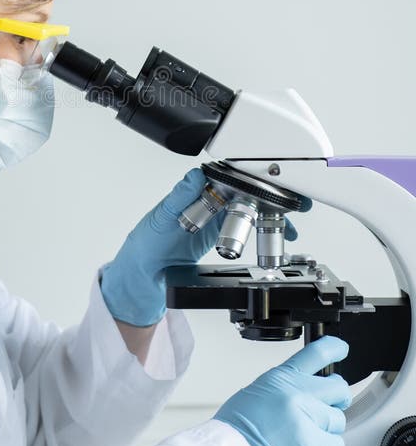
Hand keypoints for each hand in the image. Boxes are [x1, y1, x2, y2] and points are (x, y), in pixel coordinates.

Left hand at [100, 167, 297, 325]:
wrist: (147, 269)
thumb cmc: (148, 238)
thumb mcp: (163, 215)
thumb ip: (180, 196)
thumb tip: (195, 176)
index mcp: (201, 187)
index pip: (234, 177)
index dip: (258, 177)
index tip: (278, 180)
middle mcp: (213, 198)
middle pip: (251, 192)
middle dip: (277, 196)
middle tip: (298, 204)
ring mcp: (220, 216)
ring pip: (256, 210)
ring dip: (276, 215)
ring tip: (293, 225)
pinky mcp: (224, 235)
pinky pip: (251, 228)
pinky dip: (268, 231)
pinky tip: (282, 236)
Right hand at [215, 335, 351, 445]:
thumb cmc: (236, 429)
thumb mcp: (256, 393)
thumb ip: (283, 388)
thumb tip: (299, 391)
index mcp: (282, 377)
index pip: (316, 353)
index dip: (334, 348)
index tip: (341, 349)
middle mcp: (299, 393)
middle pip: (338, 388)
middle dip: (337, 397)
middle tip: (329, 405)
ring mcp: (309, 418)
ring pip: (339, 419)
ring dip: (328, 427)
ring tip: (307, 434)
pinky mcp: (316, 445)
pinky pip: (337, 445)